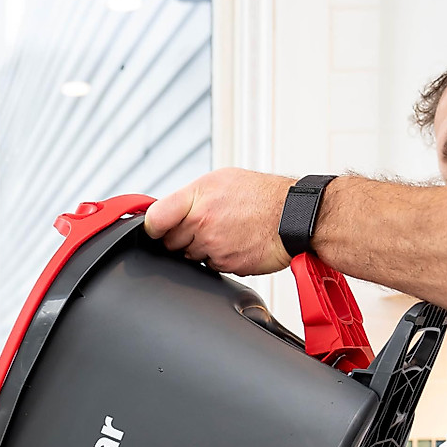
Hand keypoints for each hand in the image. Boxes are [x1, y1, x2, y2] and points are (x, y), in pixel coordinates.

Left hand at [143, 168, 295, 274]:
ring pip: (190, 256)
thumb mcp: (223, 180)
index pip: (155, 219)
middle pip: (170, 242)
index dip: (153, 227)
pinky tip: (235, 244)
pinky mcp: (225, 264)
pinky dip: (219, 259)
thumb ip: (193, 197)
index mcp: (198, 197)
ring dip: (201, 249)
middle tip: (205, 226)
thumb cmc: (262, 196)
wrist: (293, 216)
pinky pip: (210, 266)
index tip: (155, 229)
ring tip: (225, 232)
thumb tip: (171, 210)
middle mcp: (202, 222)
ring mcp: (212, 246)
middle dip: (181, 237)